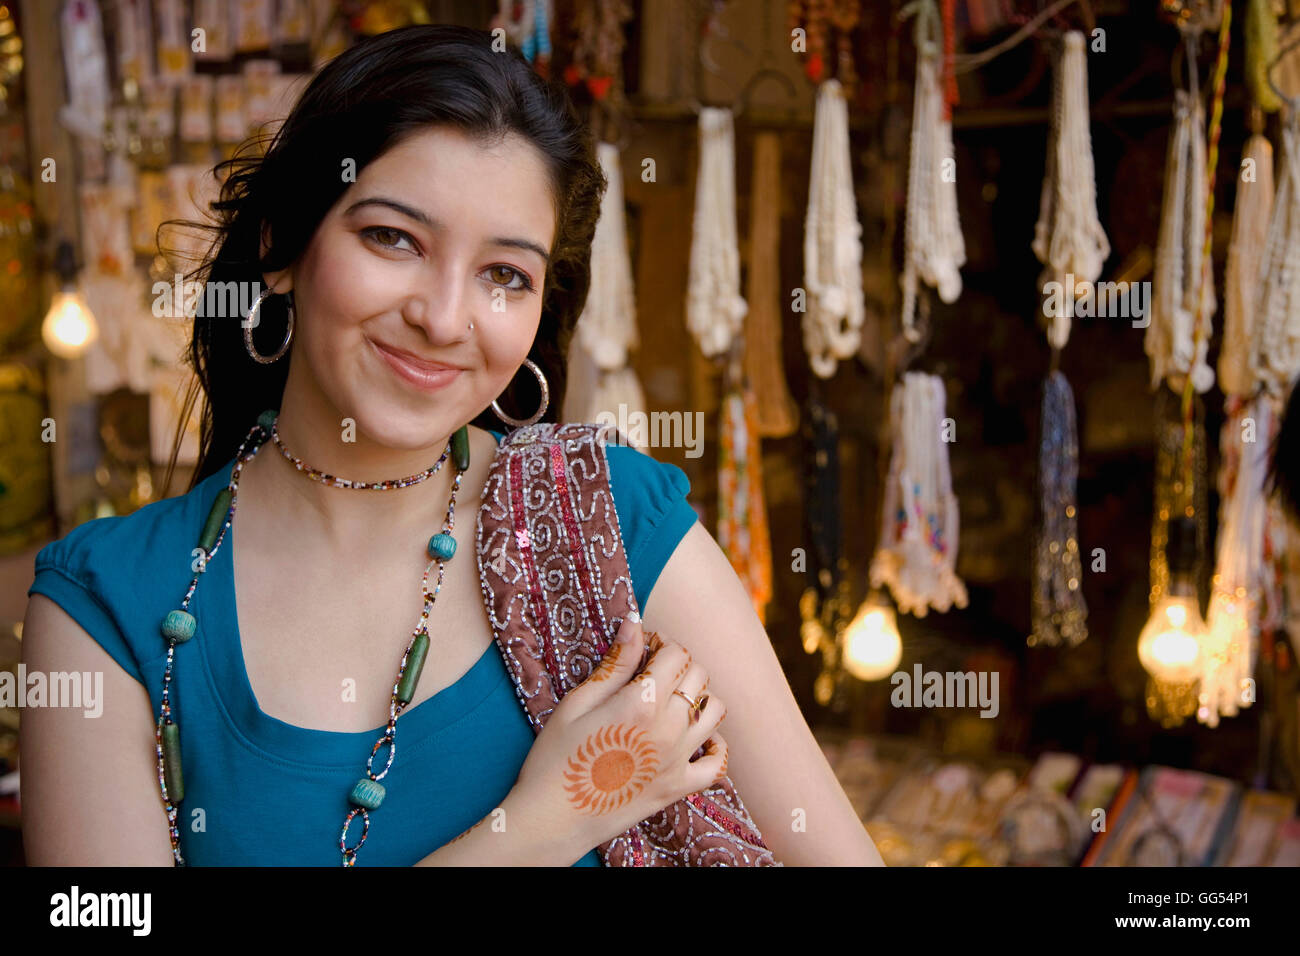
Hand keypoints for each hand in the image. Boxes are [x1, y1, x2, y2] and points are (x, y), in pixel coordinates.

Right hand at [508, 614, 728, 860]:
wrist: (551, 820)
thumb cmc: (555, 758)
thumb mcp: (577, 703)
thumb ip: (615, 664)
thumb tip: (635, 624)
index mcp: (641, 702)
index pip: (676, 654)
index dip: (660, 644)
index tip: (643, 651)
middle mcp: (668, 729)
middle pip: (698, 677)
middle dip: (678, 666)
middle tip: (651, 673)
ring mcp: (678, 761)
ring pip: (714, 711)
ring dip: (698, 698)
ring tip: (671, 702)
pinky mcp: (679, 788)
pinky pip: (718, 763)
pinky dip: (714, 746)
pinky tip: (694, 739)